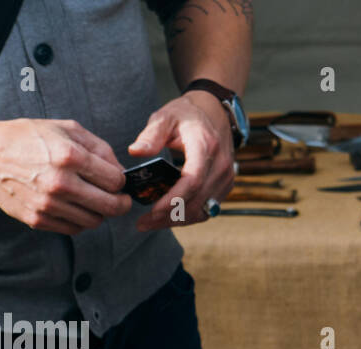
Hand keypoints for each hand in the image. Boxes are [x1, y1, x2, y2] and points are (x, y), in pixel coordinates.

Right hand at [0, 118, 130, 233]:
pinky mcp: (39, 220)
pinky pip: (74, 229)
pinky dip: (79, 220)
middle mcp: (61, 183)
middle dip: (120, 203)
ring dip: (99, 213)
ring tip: (92, 200)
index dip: (121, 181)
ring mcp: (49, 204)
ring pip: (95, 221)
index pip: (116, 181)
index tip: (117, 181)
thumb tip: (121, 170)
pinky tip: (73, 206)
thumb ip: (99, 147)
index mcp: (70, 156)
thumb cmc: (26, 139)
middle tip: (119, 199)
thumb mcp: (65, 129)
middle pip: (111, 207)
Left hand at [128, 93, 235, 230]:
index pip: (192, 180)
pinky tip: (169, 217)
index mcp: (205, 146)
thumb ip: (150, 135)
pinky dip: (188, 216)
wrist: (214, 114)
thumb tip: (135, 152)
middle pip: (197, 201)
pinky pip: (208, 209)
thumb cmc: (187, 115)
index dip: (174, 199)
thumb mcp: (165, 117)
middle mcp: (220, 165)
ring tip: (151, 223)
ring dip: (177, 221)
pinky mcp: (225, 187)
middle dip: (169, 216)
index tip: (153, 210)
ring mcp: (226, 178)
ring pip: (203, 210)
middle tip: (143, 223)